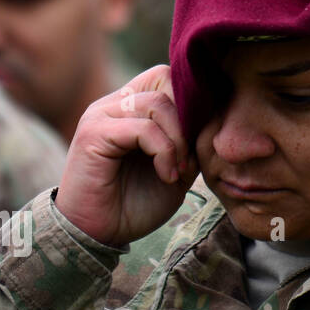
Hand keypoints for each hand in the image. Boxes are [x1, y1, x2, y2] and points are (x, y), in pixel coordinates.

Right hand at [54, 65, 196, 248]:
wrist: (101, 233)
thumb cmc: (138, 201)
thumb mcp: (178, 165)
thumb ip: (192, 137)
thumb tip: (216, 113)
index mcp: (132, 106)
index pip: (168, 76)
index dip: (193, 101)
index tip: (203, 137)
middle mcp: (114, 103)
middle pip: (165, 80)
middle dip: (189, 118)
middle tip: (192, 157)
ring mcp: (101, 115)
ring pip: (158, 105)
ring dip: (179, 140)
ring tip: (179, 170)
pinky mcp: (93, 134)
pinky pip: (143, 128)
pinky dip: (164, 152)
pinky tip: (167, 176)